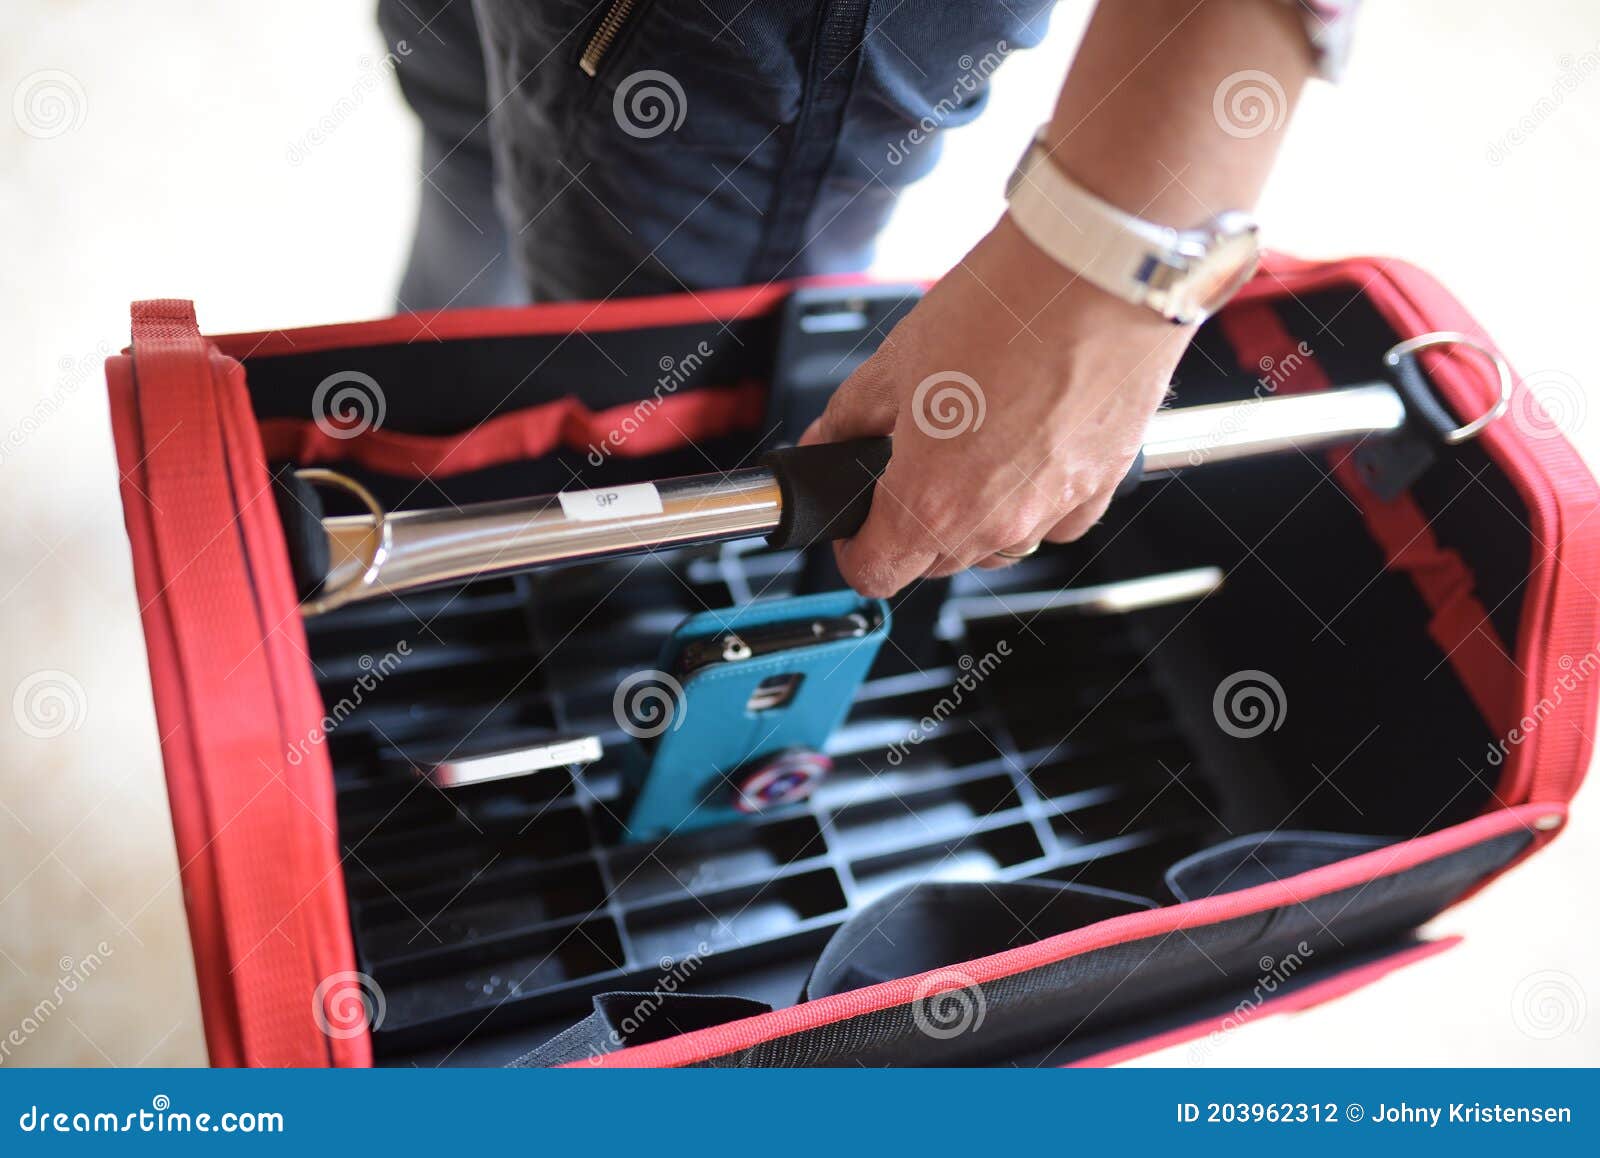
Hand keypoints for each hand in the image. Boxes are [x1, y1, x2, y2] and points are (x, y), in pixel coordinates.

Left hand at [800, 217, 1193, 597]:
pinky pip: (1054, 520)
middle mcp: (996, 522)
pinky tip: (1025, 443)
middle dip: (911, 525)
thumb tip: (829, 438)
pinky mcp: (1100, 487)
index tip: (854, 525)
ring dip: (974, 515)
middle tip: (909, 462)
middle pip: (935, 562)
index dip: (854, 552)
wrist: (1098, 272)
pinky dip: (1032, 498)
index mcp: (932, 501)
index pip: (876, 574)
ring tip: (973, 441)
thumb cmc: (1006, 307)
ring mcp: (1052, 509)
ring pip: (996, 545)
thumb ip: (850, 416)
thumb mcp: (896, 359)